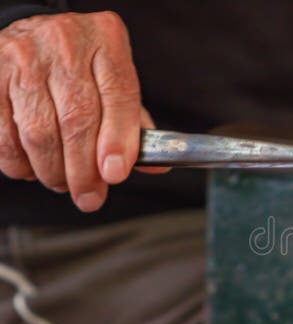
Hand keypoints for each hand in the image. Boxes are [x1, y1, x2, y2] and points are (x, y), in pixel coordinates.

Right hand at [0, 12, 145, 211]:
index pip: (118, 94)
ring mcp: (24, 57)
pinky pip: (5, 134)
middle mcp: (66, 42)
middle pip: (77, 119)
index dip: (118, 140)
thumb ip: (134, 123)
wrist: (33, 35)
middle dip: (84, 169)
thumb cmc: (82, 65)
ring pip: (40, 131)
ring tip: (64, 184)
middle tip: (90, 196)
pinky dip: (20, 163)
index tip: (115, 174)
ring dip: (53, 171)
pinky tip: (33, 169)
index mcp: (107, 40)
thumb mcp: (114, 81)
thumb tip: (155, 165)